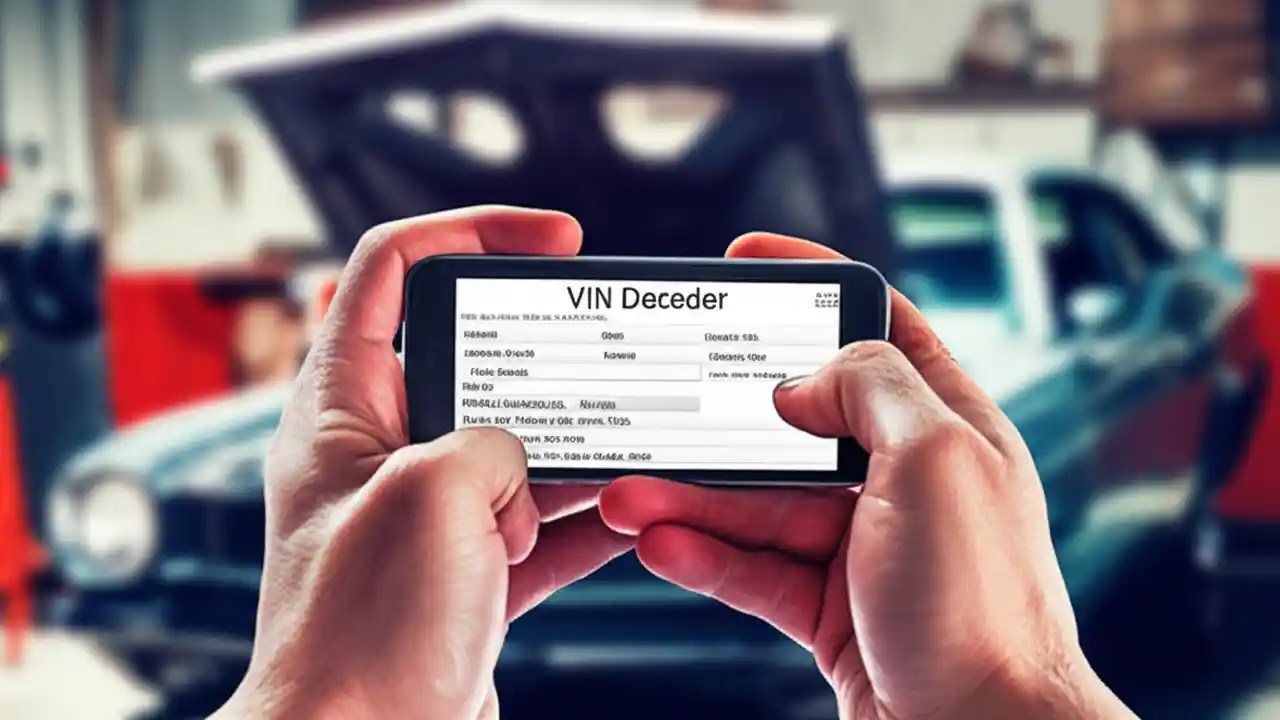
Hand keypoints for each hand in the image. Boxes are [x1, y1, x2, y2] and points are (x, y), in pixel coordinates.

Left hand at [214, 207, 632, 719]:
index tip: (552, 236)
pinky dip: (586, 516)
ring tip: (637, 438)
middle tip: (610, 350)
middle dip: (546, 358)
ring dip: (577, 445)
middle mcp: (379, 452)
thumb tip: (518, 461)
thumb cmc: (357, 634)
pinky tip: (635, 509)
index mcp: (339, 408)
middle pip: (472, 360)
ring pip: (516, 446)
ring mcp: (425, 514)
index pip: (389, 270)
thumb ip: (489, 440)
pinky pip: (537, 523)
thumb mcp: (431, 494)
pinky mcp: (464, 572)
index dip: (470, 230)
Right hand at [599, 233, 1135, 719]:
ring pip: (760, 504)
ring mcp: (864, 547)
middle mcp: (905, 480)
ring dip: (691, 500)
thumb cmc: (986, 608)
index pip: (881, 324)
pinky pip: (752, 569)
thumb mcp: (934, 459)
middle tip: (654, 405)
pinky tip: (661, 546)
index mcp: (946, 426)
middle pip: (796, 424)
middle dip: (718, 419)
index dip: (816, 282)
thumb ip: (868, 388)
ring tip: (629, 498)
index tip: (749, 260)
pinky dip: (704, 556)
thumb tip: (802, 380)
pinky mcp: (829, 609)